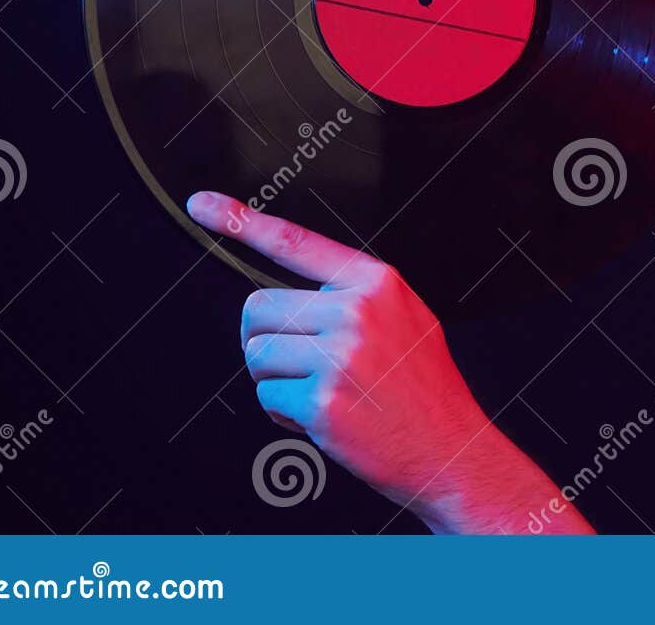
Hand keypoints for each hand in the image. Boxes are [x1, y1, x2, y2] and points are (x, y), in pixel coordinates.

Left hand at [185, 190, 485, 526]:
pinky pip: (266, 396)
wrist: (450, 449)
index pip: (296, 243)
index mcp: (377, 283)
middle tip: (306, 364)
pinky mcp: (320, 400)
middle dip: (269, 339)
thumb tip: (293, 295)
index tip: (204, 206)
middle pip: (259, 307)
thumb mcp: (406, 319)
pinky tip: (323, 418)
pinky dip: (283, 413)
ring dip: (275, 379)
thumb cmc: (424, 389)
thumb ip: (353, 298)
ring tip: (322, 391)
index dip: (243, 221)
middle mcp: (357, 311)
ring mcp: (338, 355)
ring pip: (257, 353)